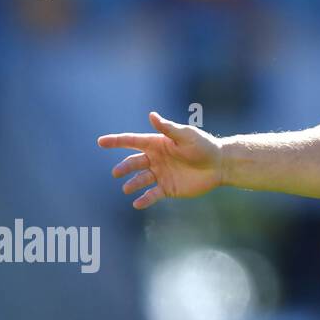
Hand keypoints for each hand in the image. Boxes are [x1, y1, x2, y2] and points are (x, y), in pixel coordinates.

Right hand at [98, 111, 223, 208]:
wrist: (220, 164)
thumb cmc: (204, 146)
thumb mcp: (186, 135)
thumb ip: (168, 128)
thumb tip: (151, 115)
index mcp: (157, 144)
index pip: (133, 141)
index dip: (116, 141)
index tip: (100, 141)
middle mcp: (156, 159)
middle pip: (134, 162)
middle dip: (124, 167)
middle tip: (117, 173)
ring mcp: (160, 174)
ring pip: (140, 179)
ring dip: (132, 184)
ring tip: (127, 188)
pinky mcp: (168, 188)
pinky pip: (152, 195)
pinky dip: (144, 200)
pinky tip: (138, 203)